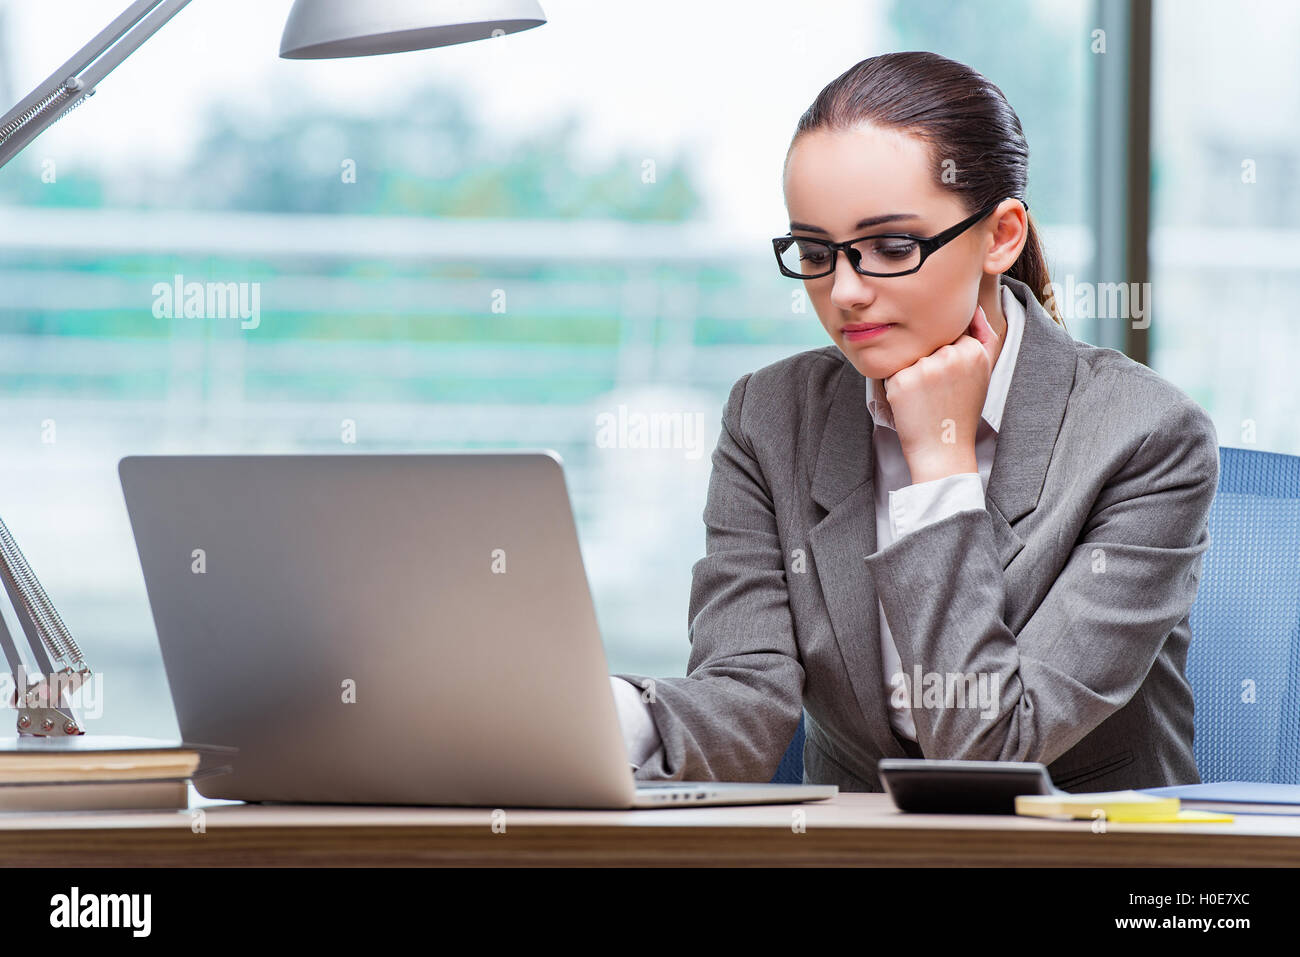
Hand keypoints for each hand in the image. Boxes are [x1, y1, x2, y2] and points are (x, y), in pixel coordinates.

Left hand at [882, 302, 999, 483]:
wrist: (943, 448)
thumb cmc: (961, 409)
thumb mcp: (984, 371)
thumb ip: (984, 336)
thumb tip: (976, 309)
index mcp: (973, 351)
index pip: (948, 335)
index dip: (945, 357)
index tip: (950, 381)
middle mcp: (950, 355)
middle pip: (927, 344)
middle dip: (928, 363)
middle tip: (937, 392)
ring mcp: (925, 368)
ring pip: (909, 356)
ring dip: (912, 373)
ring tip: (926, 398)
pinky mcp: (902, 381)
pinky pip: (893, 370)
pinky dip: (897, 385)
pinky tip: (912, 403)